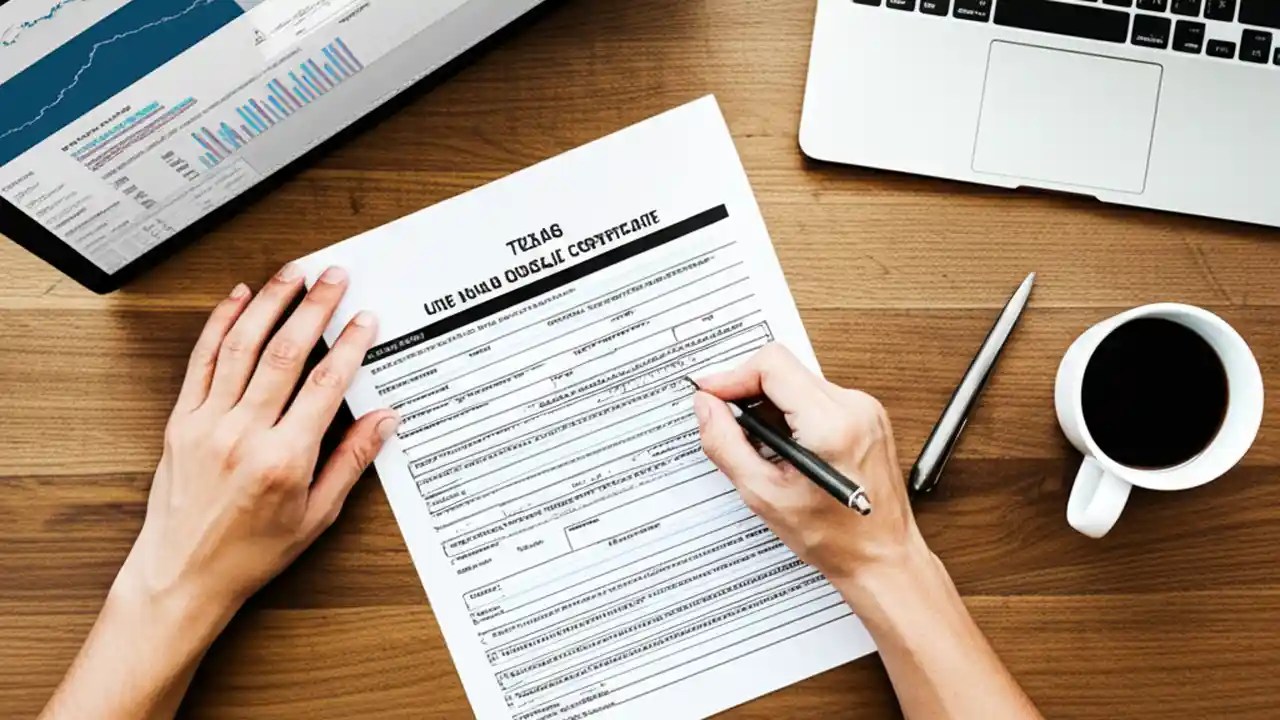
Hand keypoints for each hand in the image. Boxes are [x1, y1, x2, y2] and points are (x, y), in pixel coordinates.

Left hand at [114, 263, 397, 620]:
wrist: (183, 574)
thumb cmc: (251, 552)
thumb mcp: (317, 515)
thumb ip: (352, 461)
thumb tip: (385, 420)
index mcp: (284, 460)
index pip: (325, 385)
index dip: (350, 345)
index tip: (365, 320)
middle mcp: (243, 434)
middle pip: (285, 353)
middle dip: (314, 308)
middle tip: (334, 278)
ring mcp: (207, 424)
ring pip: (242, 346)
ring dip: (270, 303)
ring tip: (292, 275)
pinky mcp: (180, 421)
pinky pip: (202, 360)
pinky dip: (220, 324)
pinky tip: (238, 298)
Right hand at [691, 343, 925, 591]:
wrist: (883, 558)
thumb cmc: (837, 538)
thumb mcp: (765, 494)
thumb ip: (726, 444)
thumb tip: (706, 407)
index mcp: (832, 424)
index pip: (772, 365)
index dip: (732, 377)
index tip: (710, 396)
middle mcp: (854, 408)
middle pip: (784, 370)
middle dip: (748, 393)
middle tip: (729, 427)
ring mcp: (865, 410)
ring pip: (798, 382)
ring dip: (769, 406)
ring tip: (760, 447)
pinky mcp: (866, 416)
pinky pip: (816, 397)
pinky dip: (791, 415)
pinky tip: (784, 449)